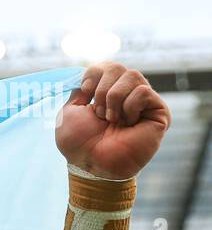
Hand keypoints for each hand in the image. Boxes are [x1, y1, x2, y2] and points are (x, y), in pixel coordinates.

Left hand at [56, 62, 169, 179]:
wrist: (91, 163)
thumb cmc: (78, 142)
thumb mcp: (69, 110)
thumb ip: (80, 88)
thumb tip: (90, 72)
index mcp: (106, 91)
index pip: (105, 65)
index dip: (93, 74)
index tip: (85, 93)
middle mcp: (126, 94)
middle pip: (117, 67)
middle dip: (101, 90)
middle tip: (99, 114)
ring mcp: (143, 102)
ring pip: (132, 76)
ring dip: (113, 99)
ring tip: (111, 120)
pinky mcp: (159, 112)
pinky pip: (143, 92)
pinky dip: (129, 107)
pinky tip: (128, 124)